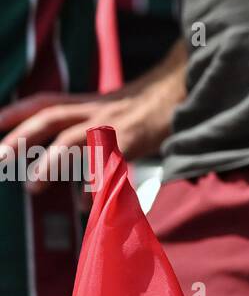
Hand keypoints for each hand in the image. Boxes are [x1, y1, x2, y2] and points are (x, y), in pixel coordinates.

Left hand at [0, 88, 171, 191]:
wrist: (183, 93)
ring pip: (73, 137)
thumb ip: (82, 131)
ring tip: (33, 186)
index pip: (43, 103)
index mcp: (87, 104)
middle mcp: (95, 109)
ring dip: (50, 161)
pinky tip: (84, 202)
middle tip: (0, 159)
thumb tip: (50, 162)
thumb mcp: (110, 112)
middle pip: (51, 115)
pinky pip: (107, 161)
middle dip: (22, 136)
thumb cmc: (144, 111)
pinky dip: (93, 182)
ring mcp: (113, 123)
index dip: (14, 113)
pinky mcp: (133, 138)